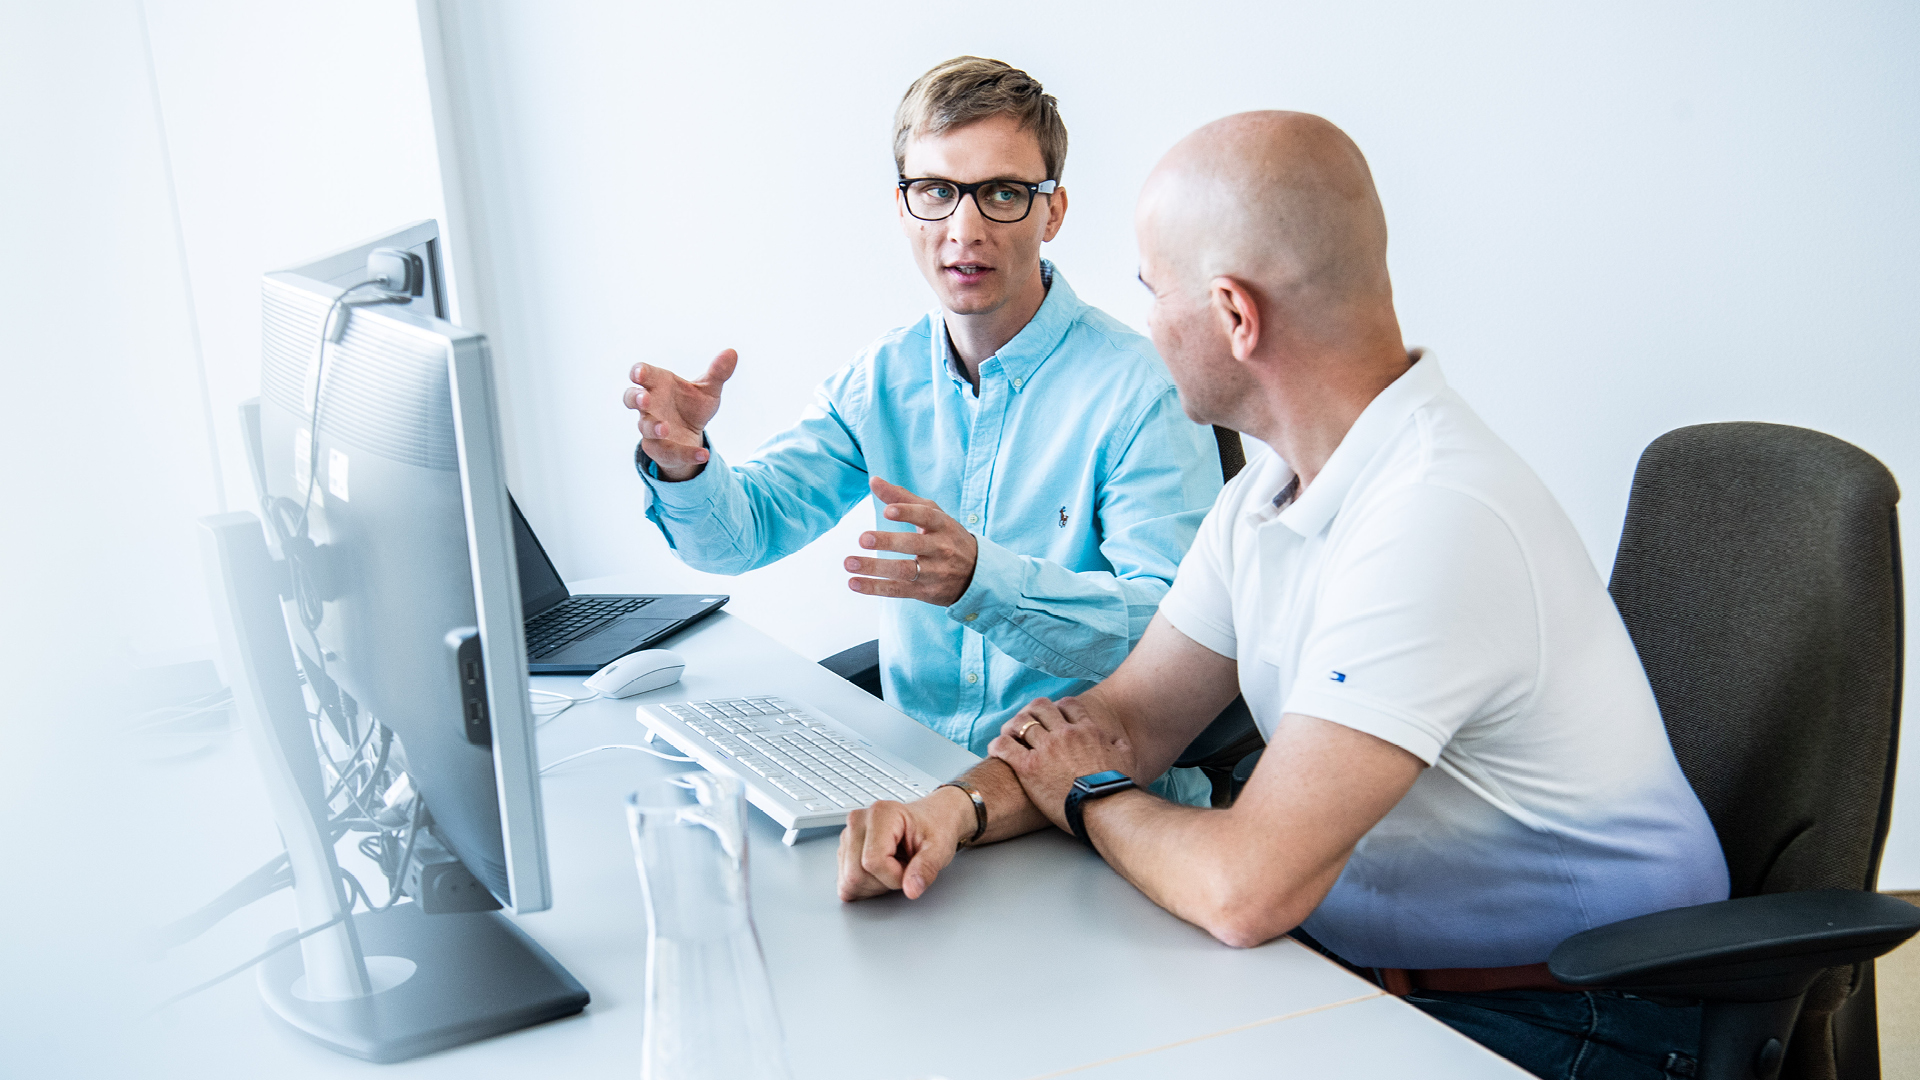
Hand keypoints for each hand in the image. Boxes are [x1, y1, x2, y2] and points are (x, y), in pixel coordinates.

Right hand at [624, 349, 737, 480]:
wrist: (692, 435)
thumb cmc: (692, 405)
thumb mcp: (708, 390)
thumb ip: (718, 373)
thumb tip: (732, 352)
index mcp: (658, 384)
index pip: (642, 374)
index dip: (638, 373)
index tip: (639, 374)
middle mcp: (649, 406)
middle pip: (631, 399)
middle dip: (636, 398)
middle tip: (644, 399)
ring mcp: (650, 428)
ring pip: (644, 427)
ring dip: (653, 427)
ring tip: (665, 428)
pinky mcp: (659, 449)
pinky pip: (668, 453)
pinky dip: (686, 454)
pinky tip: (703, 454)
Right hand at [836, 786, 975, 900]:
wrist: (932, 819)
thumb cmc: (934, 828)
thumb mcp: (939, 848)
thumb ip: (926, 868)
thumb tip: (911, 889)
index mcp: (880, 813)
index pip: (873, 861)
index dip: (894, 876)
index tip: (910, 868)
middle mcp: (858, 821)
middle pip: (855, 874)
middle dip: (883, 882)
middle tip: (903, 866)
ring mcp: (848, 836)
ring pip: (848, 881)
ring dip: (874, 885)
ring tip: (893, 866)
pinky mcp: (844, 851)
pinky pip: (845, 884)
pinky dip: (864, 887)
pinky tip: (881, 873)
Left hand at [845, 478, 978, 606]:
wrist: (976, 574)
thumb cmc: (946, 536)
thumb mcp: (932, 514)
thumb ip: (901, 497)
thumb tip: (873, 480)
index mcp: (942, 525)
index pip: (926, 516)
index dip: (907, 513)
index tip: (887, 511)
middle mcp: (940, 548)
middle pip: (913, 544)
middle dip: (888, 541)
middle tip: (863, 538)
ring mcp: (933, 572)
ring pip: (904, 570)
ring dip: (874, 567)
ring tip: (849, 562)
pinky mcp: (925, 591)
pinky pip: (898, 590)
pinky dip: (875, 587)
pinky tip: (854, 583)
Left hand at [988, 697, 1138, 831]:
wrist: (1105, 808)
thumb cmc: (1116, 789)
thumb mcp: (1125, 760)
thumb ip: (1119, 746)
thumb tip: (1117, 742)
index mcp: (1087, 731)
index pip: (1068, 706)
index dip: (1057, 707)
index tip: (1051, 714)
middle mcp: (1065, 734)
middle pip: (1041, 708)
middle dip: (1032, 712)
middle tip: (1026, 722)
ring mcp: (1046, 748)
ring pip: (1021, 723)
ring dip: (1013, 727)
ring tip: (1009, 735)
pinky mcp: (1029, 766)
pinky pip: (1005, 746)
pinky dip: (998, 745)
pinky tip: (996, 749)